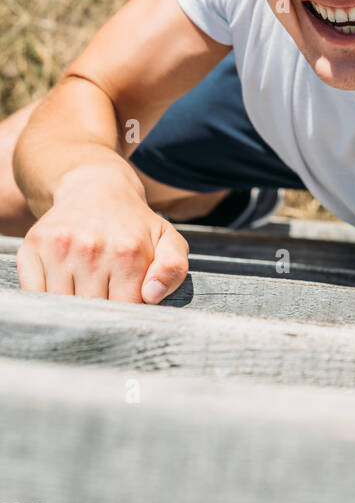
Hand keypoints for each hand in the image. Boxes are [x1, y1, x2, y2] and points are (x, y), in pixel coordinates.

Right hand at [16, 172, 188, 303]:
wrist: (95, 188)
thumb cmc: (133, 224)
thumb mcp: (166, 239)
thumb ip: (173, 268)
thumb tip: (151, 295)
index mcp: (129, 251)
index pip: (124, 310)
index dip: (126, 314)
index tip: (126, 305)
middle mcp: (92, 248)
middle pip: (92, 312)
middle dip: (100, 313)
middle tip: (104, 297)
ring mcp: (60, 247)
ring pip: (62, 306)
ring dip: (71, 308)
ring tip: (84, 289)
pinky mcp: (32, 246)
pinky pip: (33, 293)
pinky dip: (43, 299)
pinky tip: (60, 285)